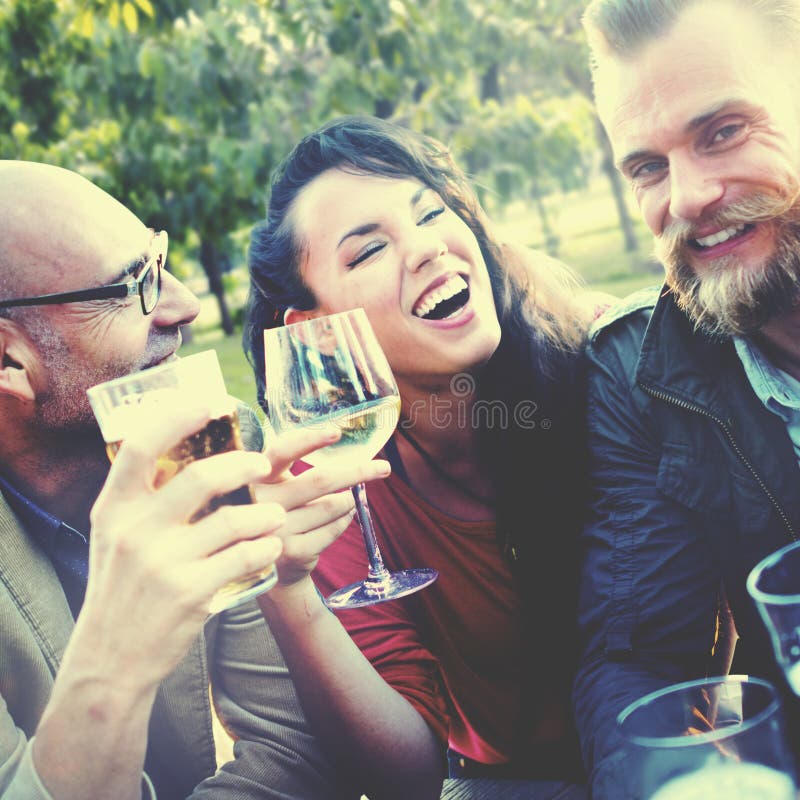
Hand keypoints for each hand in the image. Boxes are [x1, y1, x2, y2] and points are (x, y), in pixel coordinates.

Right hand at [79, 406, 285, 691]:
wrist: (112, 657)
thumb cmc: (122, 587)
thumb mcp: (116, 536)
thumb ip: (143, 499)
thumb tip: (184, 452)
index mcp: (114, 508)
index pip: (139, 446)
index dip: (176, 417)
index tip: (210, 403)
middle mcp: (135, 530)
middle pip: (201, 477)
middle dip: (243, 464)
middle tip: (264, 462)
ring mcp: (163, 563)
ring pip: (234, 520)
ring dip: (265, 513)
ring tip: (276, 514)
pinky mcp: (190, 593)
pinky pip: (244, 556)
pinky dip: (265, 547)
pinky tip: (270, 546)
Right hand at [253, 425, 389, 585]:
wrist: (266, 561)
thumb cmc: (279, 509)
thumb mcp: (276, 483)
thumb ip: (293, 463)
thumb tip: (342, 443)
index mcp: (257, 476)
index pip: (283, 451)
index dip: (309, 440)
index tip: (336, 432)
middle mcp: (261, 502)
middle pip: (320, 480)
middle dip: (357, 472)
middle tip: (383, 468)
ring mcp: (275, 529)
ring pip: (332, 506)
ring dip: (347, 501)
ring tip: (344, 501)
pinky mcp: (291, 552)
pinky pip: (334, 529)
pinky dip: (344, 521)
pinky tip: (338, 521)